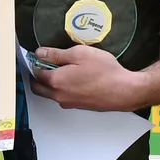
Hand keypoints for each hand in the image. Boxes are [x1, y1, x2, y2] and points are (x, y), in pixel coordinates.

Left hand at [29, 44, 145, 112]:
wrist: (123, 91)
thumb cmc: (104, 72)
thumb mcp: (79, 54)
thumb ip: (56, 54)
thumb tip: (40, 53)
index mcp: (55, 81)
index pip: (36, 72)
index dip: (36, 62)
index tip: (40, 55)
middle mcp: (58, 95)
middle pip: (38, 87)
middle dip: (38, 76)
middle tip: (46, 64)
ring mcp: (68, 103)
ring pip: (50, 94)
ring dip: (50, 83)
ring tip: (63, 70)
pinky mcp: (78, 106)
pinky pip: (62, 97)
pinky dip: (62, 89)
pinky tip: (75, 79)